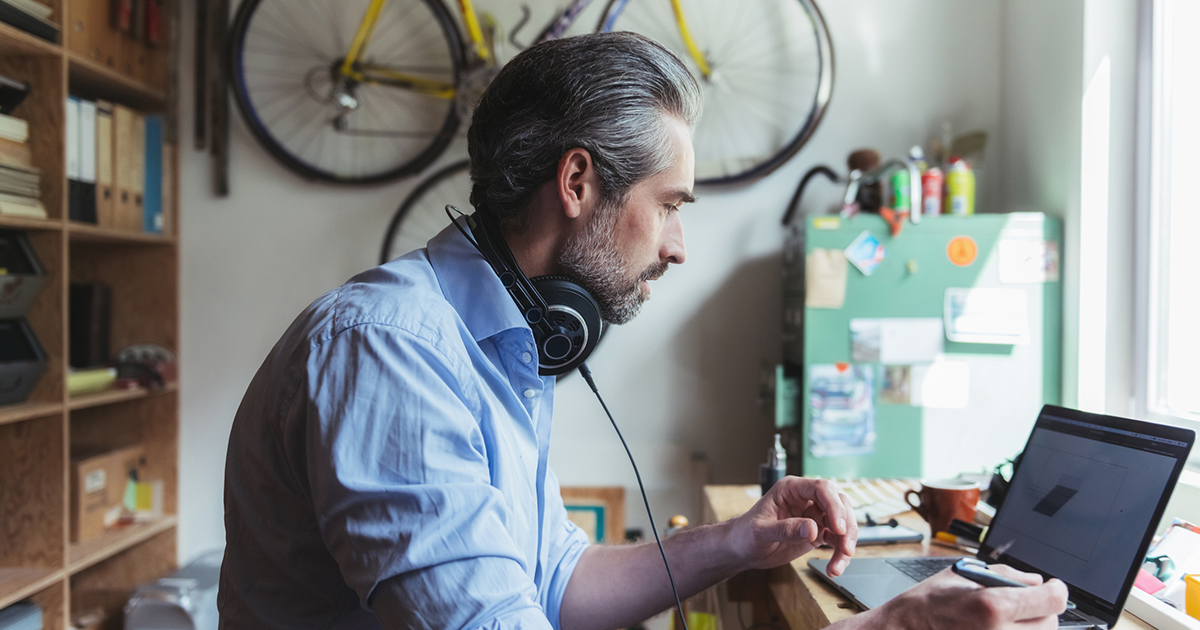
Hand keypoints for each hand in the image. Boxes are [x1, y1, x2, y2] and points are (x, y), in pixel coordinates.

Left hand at [727, 477, 856, 573]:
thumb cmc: (745, 534)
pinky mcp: (817, 532)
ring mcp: (813, 515)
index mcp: (791, 489)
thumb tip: (812, 528)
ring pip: (842, 522)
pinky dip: (840, 553)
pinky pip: (837, 539)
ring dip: (846, 543)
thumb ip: (785, 529)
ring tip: (838, 565)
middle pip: (839, 503)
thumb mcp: (761, 532)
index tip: (838, 528)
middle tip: (846, 548)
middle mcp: (806, 499)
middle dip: (846, 526)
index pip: (821, 488)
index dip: (834, 506)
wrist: (742, 549)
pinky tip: (835, 567)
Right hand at [879, 564, 1067, 629]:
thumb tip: (1035, 582)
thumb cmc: (927, 605)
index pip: (1053, 601)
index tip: (1054, 588)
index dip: (1058, 591)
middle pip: (1051, 624)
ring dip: (1033, 628)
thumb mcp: (962, 576)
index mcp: (993, 606)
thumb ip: (1005, 576)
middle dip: (1043, 611)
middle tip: (1028, 604)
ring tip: (1012, 619)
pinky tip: (1002, 629)